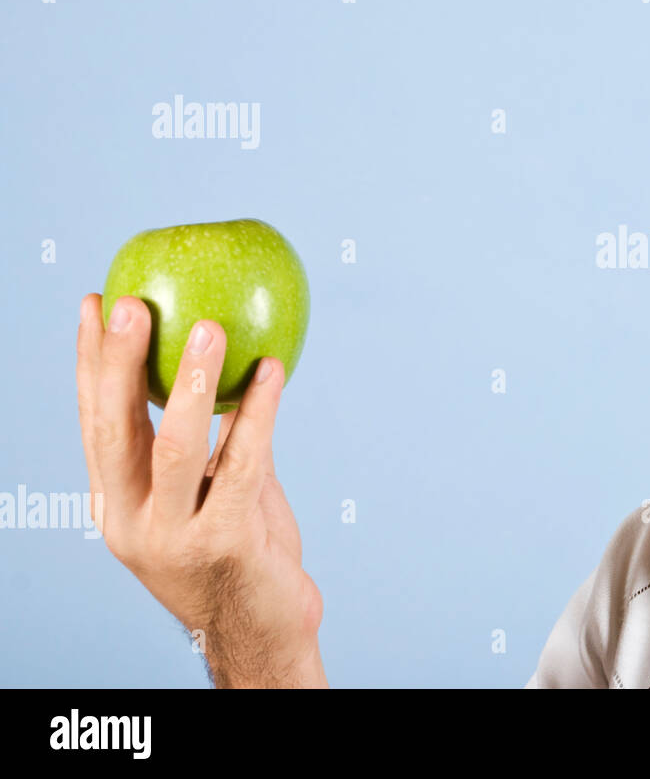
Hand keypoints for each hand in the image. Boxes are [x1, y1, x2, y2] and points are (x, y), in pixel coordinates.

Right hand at [76, 293, 326, 687]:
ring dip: (194, 382)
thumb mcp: (212, 490)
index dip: (92, 362)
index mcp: (118, 502)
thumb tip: (226, 359)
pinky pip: (245, 464)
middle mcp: (132, 521)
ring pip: (176, 447)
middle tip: (133, 302)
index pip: (95, 421)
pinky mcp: (224, 544)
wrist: (262, 631)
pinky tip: (274, 371)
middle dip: (119, 362)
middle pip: (116, 429)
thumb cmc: (241, 550)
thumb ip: (212, 439)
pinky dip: (261, 412)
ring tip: (210, 325)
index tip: (96, 302)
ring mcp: (173, 537)